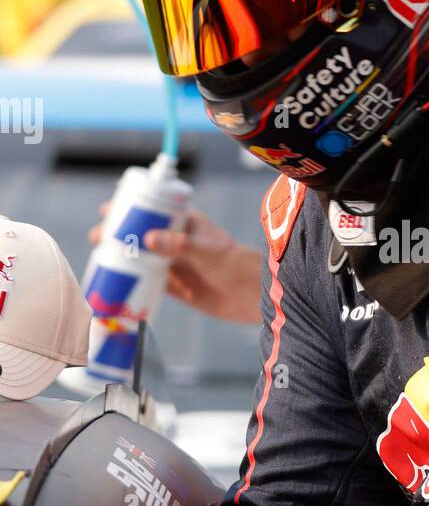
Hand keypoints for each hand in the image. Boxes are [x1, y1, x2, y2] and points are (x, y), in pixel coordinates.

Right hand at [89, 206, 262, 323]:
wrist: (253, 297)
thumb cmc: (237, 266)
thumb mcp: (209, 251)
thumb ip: (181, 245)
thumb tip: (148, 239)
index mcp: (185, 223)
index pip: (153, 209)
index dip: (130, 208)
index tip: (108, 210)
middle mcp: (176, 241)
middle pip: (140, 233)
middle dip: (118, 234)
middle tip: (98, 237)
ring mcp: (174, 263)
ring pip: (141, 258)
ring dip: (121, 258)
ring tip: (100, 259)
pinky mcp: (175, 286)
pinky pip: (147, 282)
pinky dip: (131, 282)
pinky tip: (114, 284)